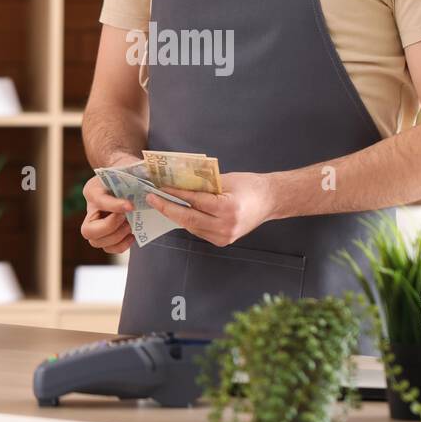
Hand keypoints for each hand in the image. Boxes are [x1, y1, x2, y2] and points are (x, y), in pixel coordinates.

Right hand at [80, 155, 140, 255]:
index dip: (114, 205)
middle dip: (110, 228)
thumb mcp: (131, 166)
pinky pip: (108, 248)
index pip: (99, 200)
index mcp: (93, 190)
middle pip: (88, 230)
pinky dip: (121, 245)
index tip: (131, 206)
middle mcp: (90, 209)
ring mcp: (96, 224)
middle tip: (127, 220)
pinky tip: (133, 235)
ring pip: (96, 242)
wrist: (124, 176)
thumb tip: (155, 183)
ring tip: (131, 227)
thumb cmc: (128, 170)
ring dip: (116, 238)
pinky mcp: (106, 234)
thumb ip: (138, 173)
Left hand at [145, 171, 276, 247]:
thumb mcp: (225, 180)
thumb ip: (202, 184)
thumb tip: (177, 184)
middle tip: (151, 198)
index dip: (175, 195)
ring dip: (175, 215)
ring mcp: (224, 237)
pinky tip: (178, 211)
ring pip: (191, 226)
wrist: (270, 201)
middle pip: (188, 218)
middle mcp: (226, 226)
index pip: (195, 201)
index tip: (159, 188)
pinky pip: (198, 230)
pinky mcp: (222, 241)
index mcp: (228, 208)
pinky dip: (187, 220)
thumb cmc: (249, 185)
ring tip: (161, 203)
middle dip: (167, 208)